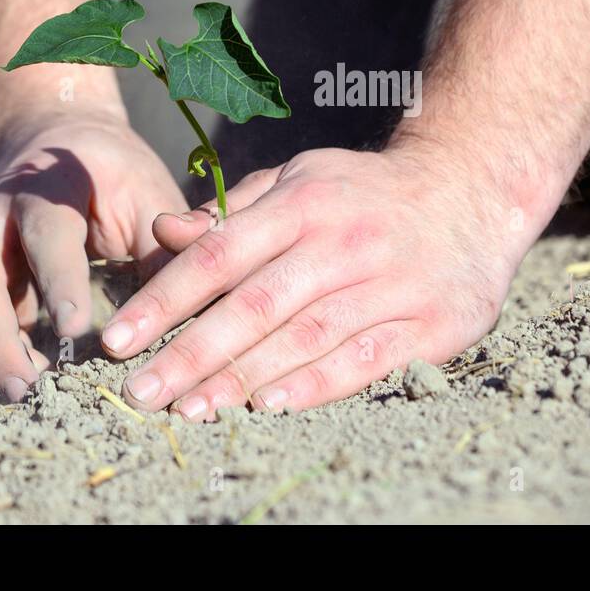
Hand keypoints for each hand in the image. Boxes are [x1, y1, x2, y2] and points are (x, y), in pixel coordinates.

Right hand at [0, 111, 187, 399]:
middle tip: (26, 387)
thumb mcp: (148, 192)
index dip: (60, 281)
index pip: (48, 234)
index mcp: (47, 185)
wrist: (52, 137)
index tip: (77, 330)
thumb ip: (167, 243)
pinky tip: (19, 381)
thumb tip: (199, 302)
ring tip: (21, 396)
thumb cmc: (114, 173)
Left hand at [102, 144, 526, 418]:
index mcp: (305, 202)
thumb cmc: (365, 194)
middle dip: (191, 353)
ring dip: (243, 379)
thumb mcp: (300, 180)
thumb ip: (232, 211)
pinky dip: (317, 385)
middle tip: (140, 394)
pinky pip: (365, 359)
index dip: (165, 299)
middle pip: (256, 304)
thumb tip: (162, 233)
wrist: (472, 191)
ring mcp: (390, 282)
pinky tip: (270, 407)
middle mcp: (344, 241)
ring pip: (305, 337)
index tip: (118, 340)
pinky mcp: (430, 322)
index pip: (221, 254)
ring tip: (190, 410)